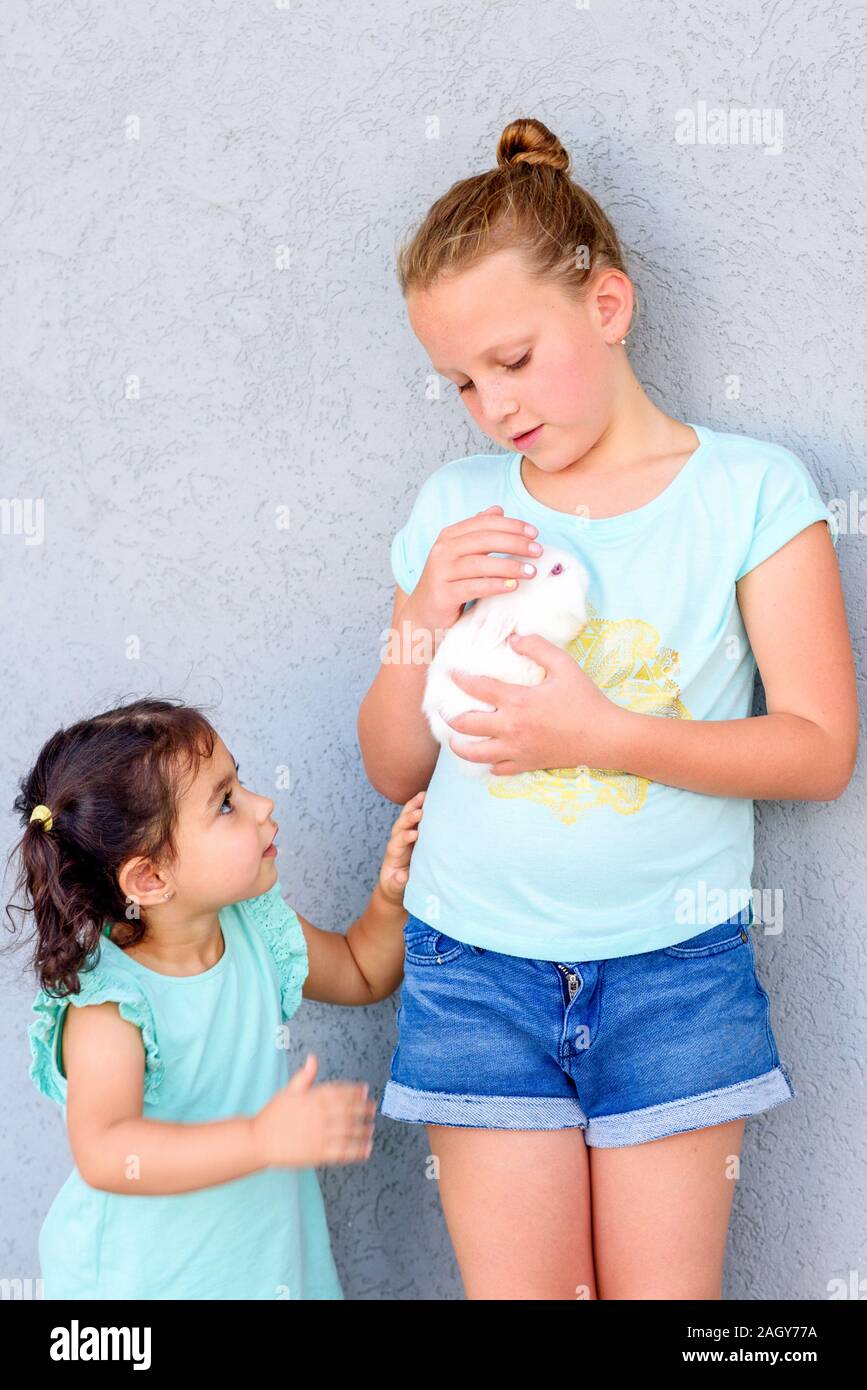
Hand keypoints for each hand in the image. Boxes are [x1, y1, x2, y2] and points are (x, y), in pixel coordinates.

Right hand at [252, 1054, 375, 1166]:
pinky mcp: (317, 1153)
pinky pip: (342, 1151)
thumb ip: (305, 1076)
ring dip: (363, 1130)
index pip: (339, 1092)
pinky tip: (366, 1149)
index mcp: (312, 1098)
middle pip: (348, 1111)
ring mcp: (319, 1135)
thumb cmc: (273, 1115)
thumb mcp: (288, 1091)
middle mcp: (318, 1115)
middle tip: (372, 1108)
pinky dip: (356, 1150)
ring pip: (348, 1131)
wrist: (258, 1140)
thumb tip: (313, 1058)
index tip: (365, 1090)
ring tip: (371, 1128)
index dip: (354, 1091)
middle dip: (363, 1109)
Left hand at [377, 790, 425, 905]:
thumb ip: (398, 883)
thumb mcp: (395, 889)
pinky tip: (430, 797)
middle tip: (419, 811)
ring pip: (407, 819)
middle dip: (408, 818)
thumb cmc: (396, 888)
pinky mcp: (415, 834)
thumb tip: (401, 877)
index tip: (413, 835)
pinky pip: (416, 819)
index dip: (404, 838)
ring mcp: (405, 836)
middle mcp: (398, 842)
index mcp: (393, 856)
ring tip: (425, 795)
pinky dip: (421, 807)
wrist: (396, 886)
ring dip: (414, 806)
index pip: (396, 844)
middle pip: (400, 827)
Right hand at [403, 504, 542, 635]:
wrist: (424, 612)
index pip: (484, 523)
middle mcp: (443, 550)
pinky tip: (513, 586)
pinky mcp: (443, 594)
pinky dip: (495, 585)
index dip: (511, 525)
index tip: (534, 533)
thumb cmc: (448, 582)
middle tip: (538, 551)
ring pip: (479, 563)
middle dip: (515, 543)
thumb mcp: (461, 553)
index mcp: (450, 535)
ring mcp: (441, 572)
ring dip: (509, 566)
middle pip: (484, 540)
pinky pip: (474, 587)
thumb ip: (477, 532)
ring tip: (531, 571)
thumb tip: (498, 510)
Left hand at [444, 633, 626, 776]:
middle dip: (449, 716)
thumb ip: (537, 647)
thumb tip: (513, 638)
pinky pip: (497, 769)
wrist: (605, 737)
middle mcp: (511, 728)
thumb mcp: (565, 665)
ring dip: (459, 746)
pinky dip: (488, 763)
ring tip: (453, 739)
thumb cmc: (585, 700)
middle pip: (466, 725)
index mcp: (518, 701)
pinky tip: (487, 756)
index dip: (460, 678)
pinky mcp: (526, 764)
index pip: (478, 688)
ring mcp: (517, 750)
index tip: (450, 672)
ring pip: (475, 754)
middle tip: (442, 708)